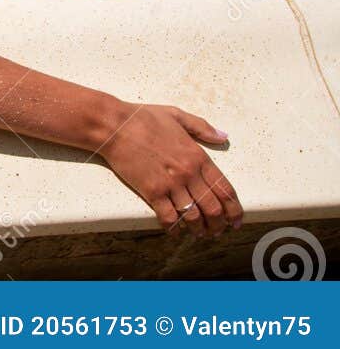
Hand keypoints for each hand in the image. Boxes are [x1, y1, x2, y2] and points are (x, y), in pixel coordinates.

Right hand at [98, 103, 240, 236]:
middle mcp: (189, 173)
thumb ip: (202, 127)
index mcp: (198, 156)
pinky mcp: (151, 191)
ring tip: (199, 233)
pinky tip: (175, 231)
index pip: (225, 189)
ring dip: (199, 229)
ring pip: (193, 216)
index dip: (234, 209)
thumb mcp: (176, 115)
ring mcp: (170, 184)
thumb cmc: (142, 118)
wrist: (114, 125)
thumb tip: (223, 136)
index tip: (235, 219)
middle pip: (213, 208)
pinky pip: (168, 217)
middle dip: (218, 224)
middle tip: (217, 231)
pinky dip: (174, 228)